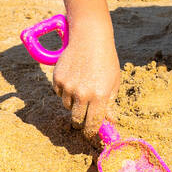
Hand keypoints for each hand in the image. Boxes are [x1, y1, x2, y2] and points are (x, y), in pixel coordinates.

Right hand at [51, 23, 121, 141]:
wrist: (90, 38)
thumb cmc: (106, 60)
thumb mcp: (114, 82)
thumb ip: (110, 104)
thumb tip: (110, 122)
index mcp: (100, 96)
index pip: (93, 124)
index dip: (91, 132)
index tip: (90, 134)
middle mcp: (82, 94)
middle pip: (77, 120)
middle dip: (81, 122)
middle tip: (84, 118)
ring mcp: (68, 87)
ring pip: (67, 107)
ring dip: (73, 103)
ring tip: (82, 86)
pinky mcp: (57, 79)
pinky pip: (59, 94)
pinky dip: (65, 91)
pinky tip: (73, 77)